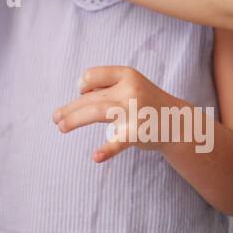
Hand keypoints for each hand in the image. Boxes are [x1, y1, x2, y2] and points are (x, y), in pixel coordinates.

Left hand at [52, 65, 186, 162]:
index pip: (92, 75)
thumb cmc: (145, 102)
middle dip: (70, 109)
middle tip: (55, 118)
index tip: (81, 95)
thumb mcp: (130, 85)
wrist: (177, 122)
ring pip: (96, 112)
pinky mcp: (138, 133)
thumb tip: (78, 93)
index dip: (82, 86)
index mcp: (127, 75)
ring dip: (74, 120)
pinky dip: (107, 150)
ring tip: (61, 127)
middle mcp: (130, 90)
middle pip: (90, 98)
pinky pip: (119, 142)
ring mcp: (135, 111)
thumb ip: (106, 87)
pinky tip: (95, 157)